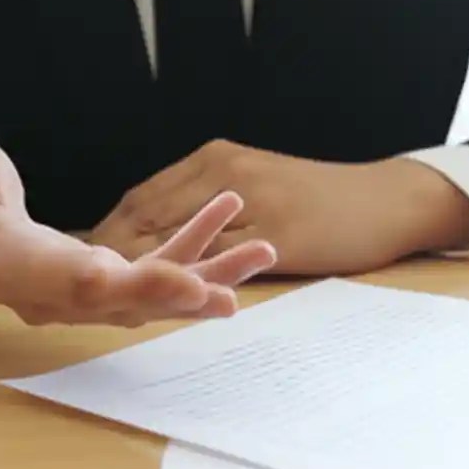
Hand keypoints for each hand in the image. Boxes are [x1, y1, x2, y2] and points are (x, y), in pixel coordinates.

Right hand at [0, 98, 275, 325]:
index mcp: (5, 260)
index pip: (60, 279)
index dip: (109, 284)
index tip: (159, 285)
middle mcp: (48, 291)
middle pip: (116, 302)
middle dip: (171, 298)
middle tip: (226, 297)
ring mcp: (81, 294)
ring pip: (150, 296)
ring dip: (207, 279)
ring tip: (263, 255)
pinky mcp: (105, 280)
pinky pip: (157, 270)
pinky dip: (197, 250)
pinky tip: (233, 214)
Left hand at [88, 139, 468, 274]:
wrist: (386, 200)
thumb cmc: (326, 197)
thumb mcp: (262, 183)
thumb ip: (216, 200)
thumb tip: (164, 237)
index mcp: (218, 158)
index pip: (145, 198)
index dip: (109, 234)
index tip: (84, 264)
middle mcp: (228, 174)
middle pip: (150, 218)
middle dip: (112, 256)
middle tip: (81, 292)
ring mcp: (252, 204)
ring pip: (181, 242)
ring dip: (143, 274)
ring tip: (112, 304)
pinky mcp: (279, 237)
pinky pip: (224, 265)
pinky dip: (192, 287)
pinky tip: (172, 310)